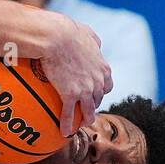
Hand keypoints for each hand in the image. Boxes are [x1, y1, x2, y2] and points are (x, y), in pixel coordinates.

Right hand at [39, 16, 112, 132]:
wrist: (57, 38)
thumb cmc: (69, 32)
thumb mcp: (87, 33)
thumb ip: (94, 41)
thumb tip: (96, 43)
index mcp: (102, 68)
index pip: (107, 86)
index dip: (100, 92)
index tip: (94, 95)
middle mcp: (97, 81)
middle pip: (97, 100)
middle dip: (92, 106)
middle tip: (85, 111)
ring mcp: (84, 90)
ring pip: (87, 111)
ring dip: (84, 119)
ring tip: (79, 125)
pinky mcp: (70, 94)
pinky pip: (69, 114)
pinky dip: (67, 124)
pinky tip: (64, 131)